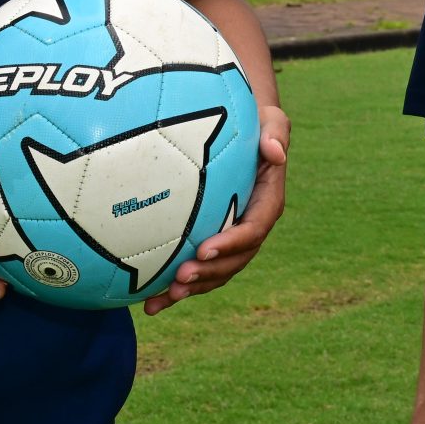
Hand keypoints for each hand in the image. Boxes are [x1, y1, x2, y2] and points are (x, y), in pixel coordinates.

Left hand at [143, 102, 287, 315]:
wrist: (242, 132)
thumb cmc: (256, 123)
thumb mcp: (273, 120)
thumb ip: (277, 133)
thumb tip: (275, 151)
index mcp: (265, 204)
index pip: (253, 229)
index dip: (232, 243)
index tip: (205, 248)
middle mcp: (250, 227)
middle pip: (234, 260)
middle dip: (209, 274)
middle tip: (181, 278)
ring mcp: (230, 238)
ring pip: (215, 272)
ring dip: (192, 288)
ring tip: (164, 297)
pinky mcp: (209, 241)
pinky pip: (196, 269)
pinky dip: (173, 289)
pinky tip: (147, 303)